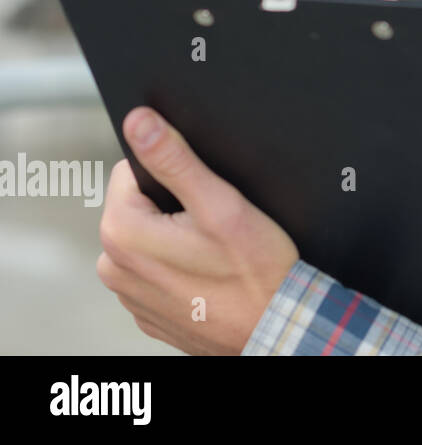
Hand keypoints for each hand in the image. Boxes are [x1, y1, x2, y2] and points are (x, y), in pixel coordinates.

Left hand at [96, 106, 299, 353]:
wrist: (277, 329)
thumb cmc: (256, 272)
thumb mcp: (221, 204)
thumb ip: (174, 159)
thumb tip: (140, 122)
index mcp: (123, 234)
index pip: (131, 172)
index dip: (173, 175)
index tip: (203, 197)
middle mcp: (114, 268)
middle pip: (138, 206)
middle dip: (173, 207)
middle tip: (214, 227)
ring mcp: (129, 296)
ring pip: (148, 239)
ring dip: (176, 239)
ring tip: (214, 253)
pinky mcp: (147, 312)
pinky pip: (157, 272)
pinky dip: (180, 269)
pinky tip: (209, 275)